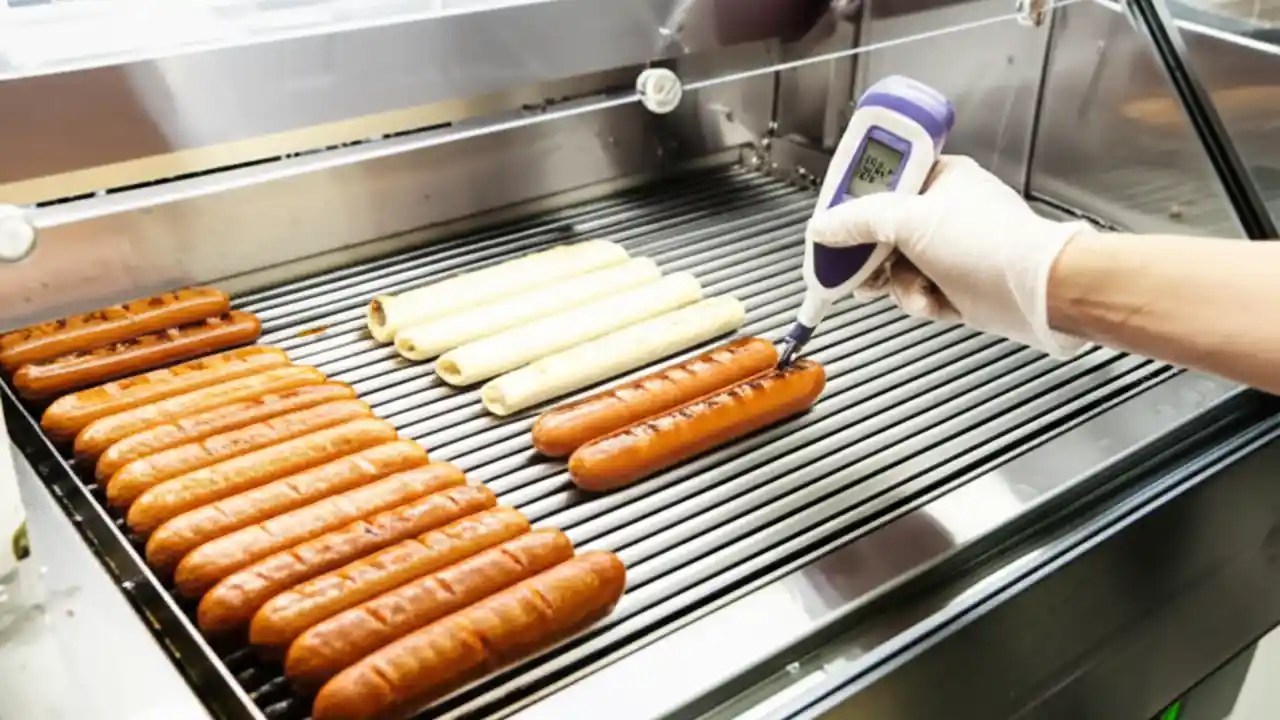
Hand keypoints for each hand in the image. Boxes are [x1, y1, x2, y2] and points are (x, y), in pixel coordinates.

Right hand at [804, 155, 1093, 356]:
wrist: (1037, 293)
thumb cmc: (991, 244)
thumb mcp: (911, 221)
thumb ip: (859, 221)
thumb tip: (822, 226)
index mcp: (937, 178)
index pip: (879, 180)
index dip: (851, 199)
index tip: (830, 219)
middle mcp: (940, 211)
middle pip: (879, 229)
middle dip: (868, 254)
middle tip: (850, 267)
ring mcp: (946, 249)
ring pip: (892, 266)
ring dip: (895, 283)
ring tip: (906, 287)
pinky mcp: (952, 282)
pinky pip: (913, 290)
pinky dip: (917, 299)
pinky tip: (933, 301)